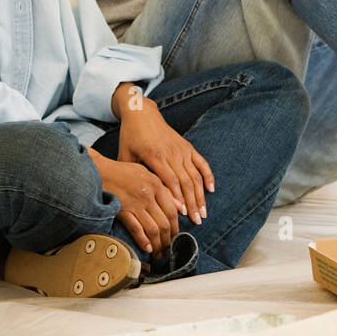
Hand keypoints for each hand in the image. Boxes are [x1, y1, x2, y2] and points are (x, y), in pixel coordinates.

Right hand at [86, 146, 180, 254]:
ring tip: (159, 253)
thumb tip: (180, 207)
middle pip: (164, 223)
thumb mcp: (146, 174)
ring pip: (153, 229)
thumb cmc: (123, 172)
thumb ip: (164, 189)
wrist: (99, 171)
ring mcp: (135, 204)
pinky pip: (136, 229)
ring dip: (158, 244)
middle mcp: (148, 195)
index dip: (176, 227)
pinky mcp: (122, 211)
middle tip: (168, 249)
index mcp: (156, 184)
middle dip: (168, 240)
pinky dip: (143, 241)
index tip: (175, 237)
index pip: (172, 211)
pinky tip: (147, 249)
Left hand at [113, 90, 213, 225]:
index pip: (170, 181)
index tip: (182, 214)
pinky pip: (201, 163)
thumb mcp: (126, 156)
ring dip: (201, 195)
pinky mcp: (188, 147)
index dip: (177, 198)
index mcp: (155, 156)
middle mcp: (172, 153)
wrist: (142, 114)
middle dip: (193, 203)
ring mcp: (182, 150)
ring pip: (195, 175)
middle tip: (196, 221)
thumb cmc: (131, 137)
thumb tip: (139, 198)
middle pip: (186, 182)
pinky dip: (208, 176)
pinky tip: (211, 190)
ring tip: (203, 213)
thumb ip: (133, 175)